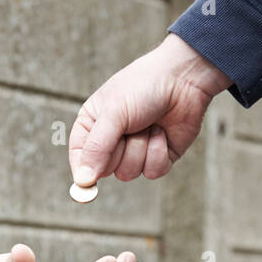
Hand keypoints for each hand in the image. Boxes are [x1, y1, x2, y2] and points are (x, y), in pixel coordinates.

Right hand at [69, 32, 231, 186]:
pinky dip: (158, 153)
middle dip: (119, 151)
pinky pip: (152, 172)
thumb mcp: (114, 113)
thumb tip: (83, 181)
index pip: (78, 158)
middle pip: (104, 171)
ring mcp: (134, 151)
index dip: (83, 170)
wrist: (183, 79)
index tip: (87, 182)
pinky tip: (162, 132)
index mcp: (92, 126)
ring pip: (128, 173)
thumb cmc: (143, 87)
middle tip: (129, 128)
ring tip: (148, 125)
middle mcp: (110, 141)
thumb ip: (97, 148)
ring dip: (141, 149)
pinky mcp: (157, 158)